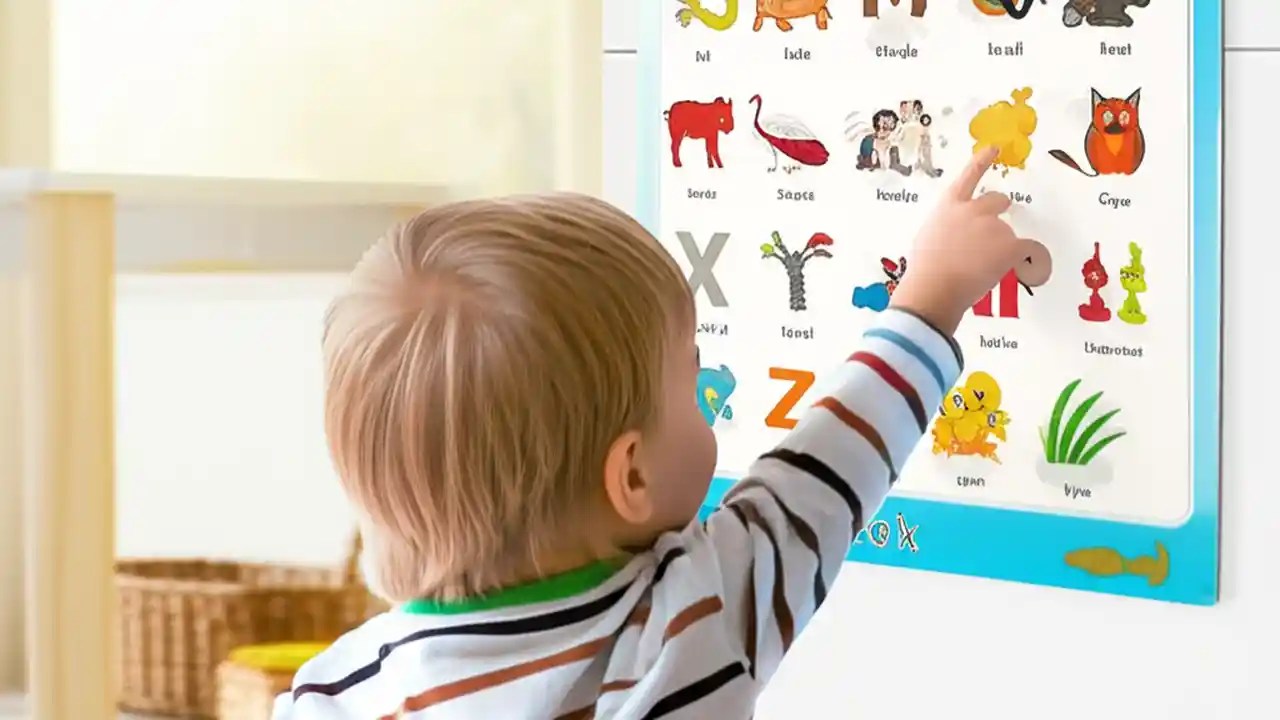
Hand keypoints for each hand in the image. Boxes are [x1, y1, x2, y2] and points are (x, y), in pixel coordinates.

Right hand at [889, 146, 1050, 334]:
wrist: (935, 289)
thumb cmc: (925, 269)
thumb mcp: (928, 236)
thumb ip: (947, 226)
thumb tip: (958, 234)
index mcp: (949, 206)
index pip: (969, 176)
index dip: (982, 161)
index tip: (994, 148)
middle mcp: (973, 210)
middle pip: (998, 201)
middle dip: (998, 214)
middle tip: (990, 237)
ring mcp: (993, 226)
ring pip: (1007, 234)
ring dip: (1000, 247)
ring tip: (980, 269)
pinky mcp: (1010, 245)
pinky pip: (1025, 250)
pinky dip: (1020, 260)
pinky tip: (1004, 270)